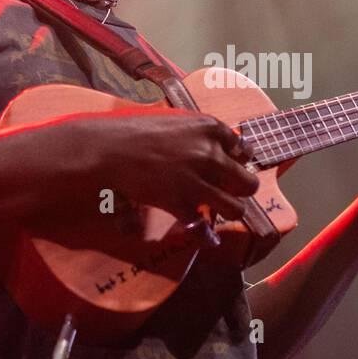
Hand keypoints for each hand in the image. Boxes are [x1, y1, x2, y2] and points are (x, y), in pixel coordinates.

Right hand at [68, 110, 259, 224]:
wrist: (109, 149)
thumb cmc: (136, 131)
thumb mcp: (174, 121)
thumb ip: (198, 133)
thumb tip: (217, 146)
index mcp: (209, 129)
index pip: (244, 149)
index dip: (241, 161)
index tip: (234, 165)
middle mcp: (210, 155)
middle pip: (247, 182)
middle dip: (242, 190)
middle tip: (230, 192)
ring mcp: (197, 181)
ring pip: (236, 208)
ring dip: (230, 212)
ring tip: (220, 211)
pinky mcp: (180, 203)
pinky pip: (203, 227)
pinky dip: (205, 236)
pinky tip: (207, 238)